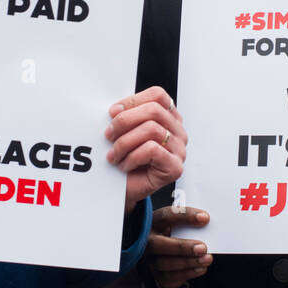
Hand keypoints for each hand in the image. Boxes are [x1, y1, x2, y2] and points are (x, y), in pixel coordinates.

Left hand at [105, 86, 185, 213]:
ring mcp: (179, 150)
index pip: (158, 95)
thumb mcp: (124, 132)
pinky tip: (125, 165)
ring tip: (114, 154)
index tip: (112, 112)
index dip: (133, 100)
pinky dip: (132, 156)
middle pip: (154, 110)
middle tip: (108, 134)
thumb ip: (125, 116)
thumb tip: (115, 109)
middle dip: (124, 121)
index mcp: (168, 117)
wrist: (124, 191)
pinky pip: (152, 149)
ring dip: (125, 142)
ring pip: (151, 129)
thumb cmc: (125, 159)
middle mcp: (178, 131)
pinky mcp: (175, 167)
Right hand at [147, 205, 210, 287]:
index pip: (165, 216)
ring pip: (163, 263)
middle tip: (202, 248)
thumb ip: (189, 223)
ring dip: (187, 262)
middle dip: (182, 247)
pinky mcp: (157, 274)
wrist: (168, 252)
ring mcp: (150, 259)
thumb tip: (207, 222)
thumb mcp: (180, 223)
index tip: (205, 218)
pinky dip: (186, 274)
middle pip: (158, 244)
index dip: (185, 216)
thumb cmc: (177, 232)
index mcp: (154, 222)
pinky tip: (200, 268)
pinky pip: (168, 278)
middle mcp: (147, 241)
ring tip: (206, 259)